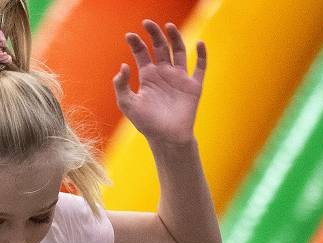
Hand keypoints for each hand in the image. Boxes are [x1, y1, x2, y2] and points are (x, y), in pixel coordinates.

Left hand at [113, 20, 206, 145]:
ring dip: (175, 38)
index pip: (142, 53)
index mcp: (148, 77)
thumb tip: (123, 65)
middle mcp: (164, 74)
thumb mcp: (128, 104)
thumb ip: (121, 86)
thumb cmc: (146, 123)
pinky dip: (201, 55)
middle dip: (154, 34)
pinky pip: (199, 67)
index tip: (130, 35)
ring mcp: (179, 78)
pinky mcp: (193, 86)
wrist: (167, 138)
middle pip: (160, 47)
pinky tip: (200, 43)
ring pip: (179, 51)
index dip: (136, 43)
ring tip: (169, 26)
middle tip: (148, 22)